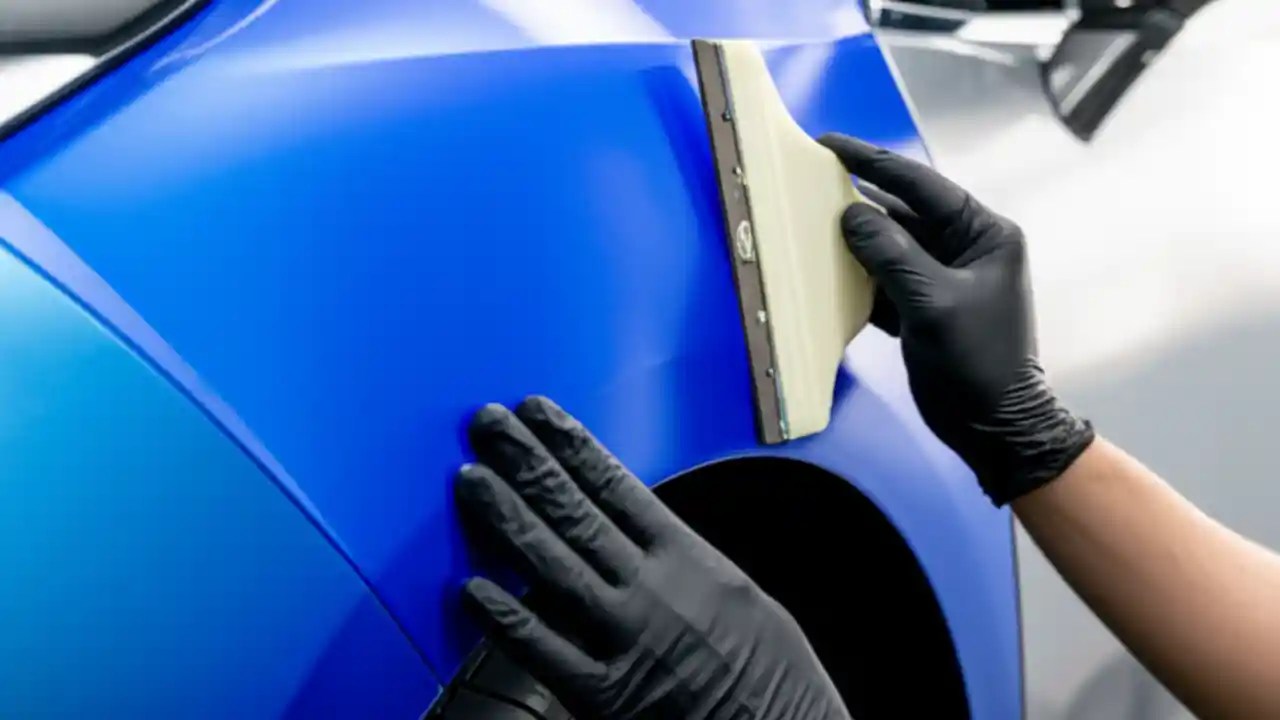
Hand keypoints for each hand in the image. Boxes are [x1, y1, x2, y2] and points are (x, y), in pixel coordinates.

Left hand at [456, 396, 850, 719]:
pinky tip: (472, 589)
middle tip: (489, 425)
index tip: (536, 412)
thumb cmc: (766, 667)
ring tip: (472, 480)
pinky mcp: (606, 695)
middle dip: (528, 463)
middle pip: (577, 513)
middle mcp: (654, 588)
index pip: (616, 485)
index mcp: (688, 556)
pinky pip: (545, 651)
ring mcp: (627, 639)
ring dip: (507, 519)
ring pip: (554, 568)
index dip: (570, 444)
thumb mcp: (731, 588)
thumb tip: (624, 522)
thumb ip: (671, 555)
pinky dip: (506, 619)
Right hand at [819, 134, 1092, 504]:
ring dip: (852, 240)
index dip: (874, 163)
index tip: (831, 144)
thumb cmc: (978, 363)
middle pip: (903, 212)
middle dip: (859, 200)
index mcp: (985, 234)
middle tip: (811, 177)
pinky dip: (855, 276)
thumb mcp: (934, 303)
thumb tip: (852, 214)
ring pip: (888, 246)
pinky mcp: (921, 307)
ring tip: (809, 221)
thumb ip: (892, 255)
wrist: (993, 429)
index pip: (922, 186)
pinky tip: (824, 269)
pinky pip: (882, 279)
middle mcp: (965, 248)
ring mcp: (942, 278)